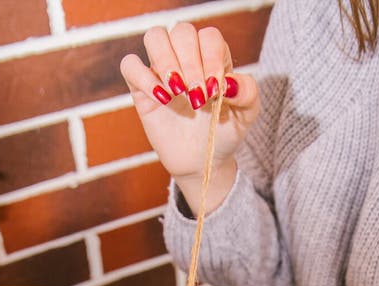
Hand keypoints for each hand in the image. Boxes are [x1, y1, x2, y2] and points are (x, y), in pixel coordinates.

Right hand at [120, 23, 258, 213]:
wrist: (203, 160)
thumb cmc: (224, 132)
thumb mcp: (246, 115)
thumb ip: (248, 92)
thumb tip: (229, 82)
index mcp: (213, 56)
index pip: (209, 37)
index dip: (210, 59)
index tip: (214, 91)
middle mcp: (187, 57)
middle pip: (182, 32)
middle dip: (190, 63)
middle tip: (197, 98)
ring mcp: (162, 70)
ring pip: (155, 37)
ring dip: (167, 62)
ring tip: (177, 93)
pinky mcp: (142, 88)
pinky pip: (130, 65)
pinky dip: (143, 77)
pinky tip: (161, 100)